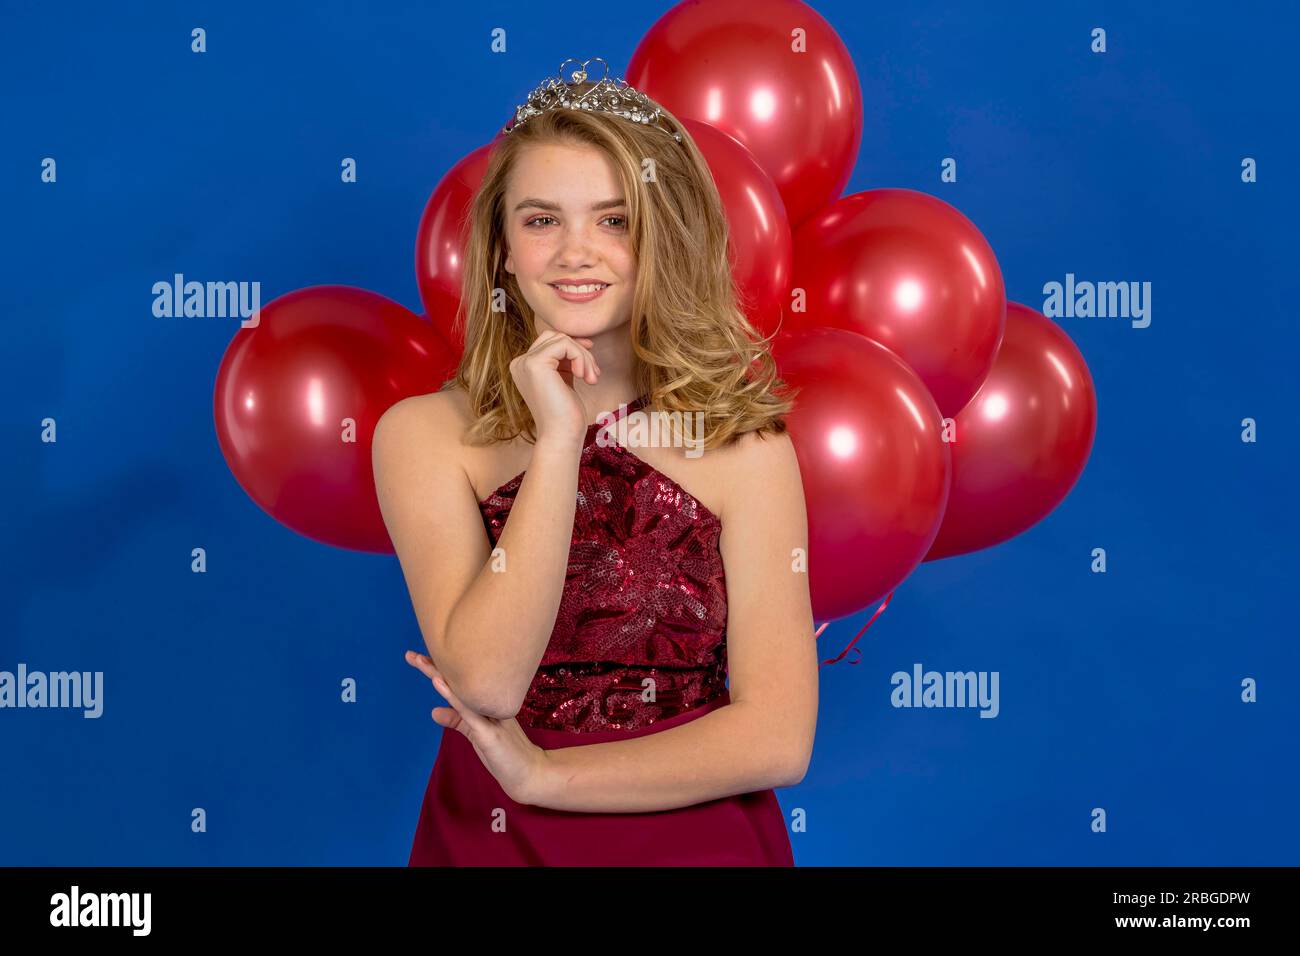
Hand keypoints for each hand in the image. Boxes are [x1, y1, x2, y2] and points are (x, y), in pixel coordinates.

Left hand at [404, 650, 550, 805]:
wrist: (529, 773)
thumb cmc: (505, 754)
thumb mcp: (477, 735)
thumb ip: (457, 721)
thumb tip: (434, 711)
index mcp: (485, 702)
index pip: (458, 684)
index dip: (439, 671)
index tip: (419, 660)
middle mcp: (488, 703)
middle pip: (458, 681)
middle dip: (433, 667)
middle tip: (410, 655)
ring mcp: (490, 716)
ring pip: (461, 690)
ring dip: (438, 675)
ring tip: (419, 662)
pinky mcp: (489, 732)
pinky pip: (467, 710)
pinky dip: (452, 695)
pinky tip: (438, 682)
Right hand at [510, 330, 600, 446]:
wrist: (561, 436)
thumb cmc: (566, 415)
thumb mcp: (565, 381)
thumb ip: (566, 362)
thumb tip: (582, 342)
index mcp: (525, 367)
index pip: (550, 342)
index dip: (574, 348)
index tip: (591, 363)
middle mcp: (520, 363)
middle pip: (555, 336)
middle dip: (579, 351)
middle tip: (593, 374)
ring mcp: (525, 362)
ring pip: (562, 339)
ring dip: (583, 356)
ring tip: (592, 378)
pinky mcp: (535, 364)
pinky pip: (565, 344)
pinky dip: (581, 357)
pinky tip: (584, 377)